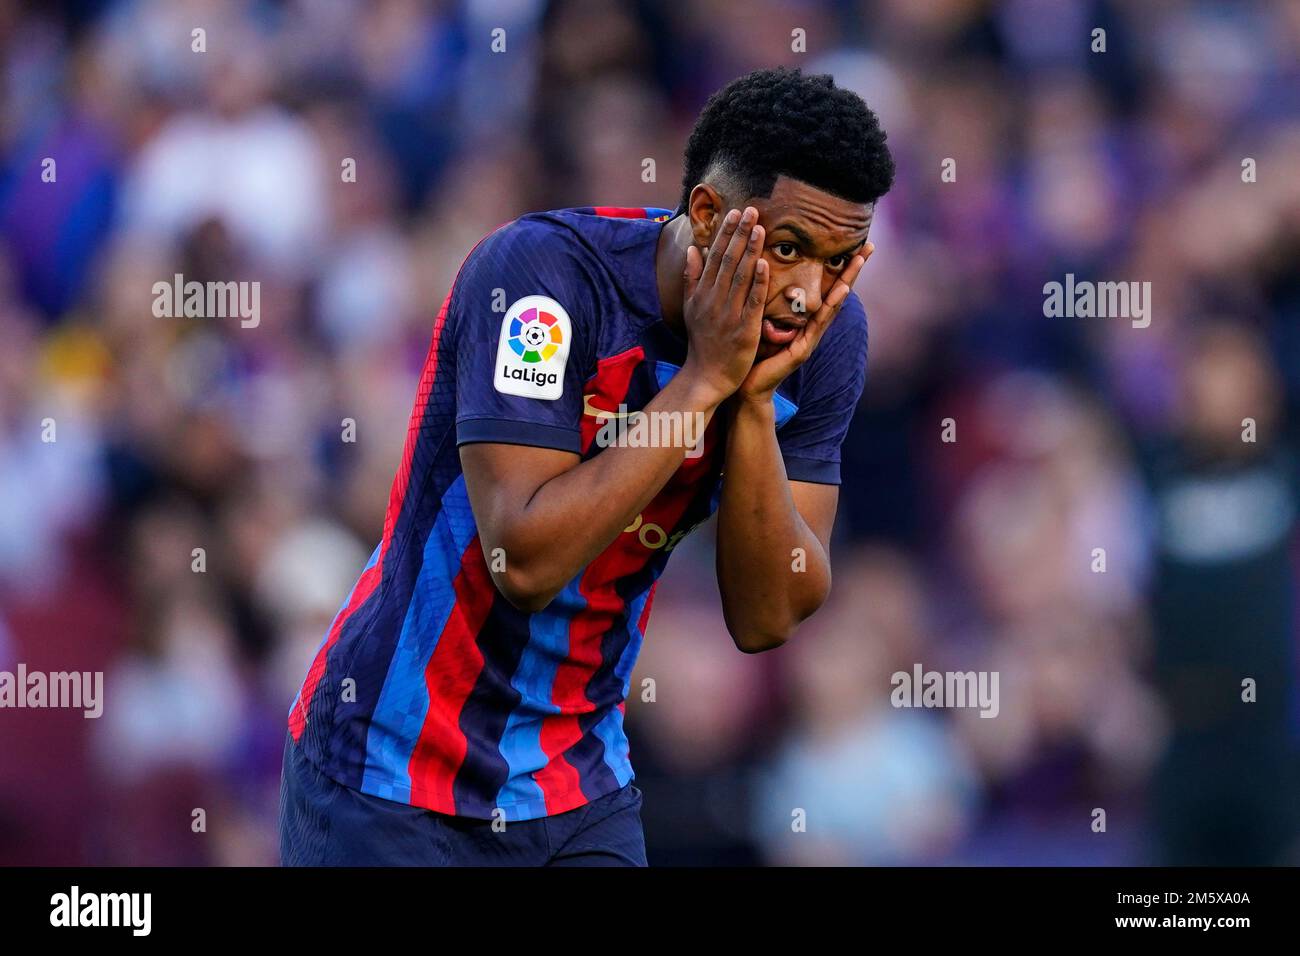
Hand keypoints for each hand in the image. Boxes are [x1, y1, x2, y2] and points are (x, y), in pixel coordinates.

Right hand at [679, 207, 768, 405]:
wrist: (705, 375)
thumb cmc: (701, 341)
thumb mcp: (690, 307)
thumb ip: (692, 277)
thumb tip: (693, 248)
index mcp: (702, 293)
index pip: (715, 256)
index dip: (726, 233)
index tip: (736, 212)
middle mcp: (713, 299)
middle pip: (728, 260)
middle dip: (740, 234)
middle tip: (751, 210)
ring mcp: (728, 313)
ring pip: (740, 276)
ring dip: (750, 250)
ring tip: (760, 228)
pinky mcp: (743, 328)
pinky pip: (751, 301)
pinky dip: (757, 282)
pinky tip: (764, 264)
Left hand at [737, 244, 871, 400]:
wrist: (745, 387)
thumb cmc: (751, 353)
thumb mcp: (759, 319)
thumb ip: (766, 300)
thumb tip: (759, 268)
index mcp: (802, 319)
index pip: (823, 288)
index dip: (836, 267)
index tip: (850, 243)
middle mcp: (810, 327)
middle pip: (836, 293)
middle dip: (852, 270)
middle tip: (868, 246)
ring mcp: (810, 339)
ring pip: (833, 305)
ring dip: (848, 282)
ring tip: (860, 260)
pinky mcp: (803, 350)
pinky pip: (818, 324)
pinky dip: (831, 306)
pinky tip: (841, 291)